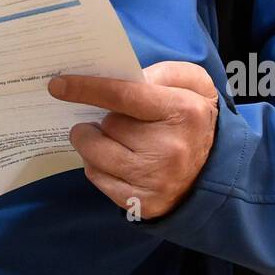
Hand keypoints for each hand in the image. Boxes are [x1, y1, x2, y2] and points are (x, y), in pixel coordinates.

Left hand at [49, 61, 218, 219]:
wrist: (216, 171)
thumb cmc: (193, 118)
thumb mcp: (193, 83)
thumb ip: (163, 71)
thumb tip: (129, 76)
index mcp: (181, 111)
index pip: (124, 95)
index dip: (87, 88)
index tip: (58, 85)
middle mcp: (169, 148)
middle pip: (108, 125)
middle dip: (103, 118)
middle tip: (116, 118)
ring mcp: (155, 180)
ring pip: (95, 154)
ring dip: (92, 141)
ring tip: (108, 137)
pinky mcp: (144, 203)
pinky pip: (98, 178)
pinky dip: (98, 165)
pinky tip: (114, 159)